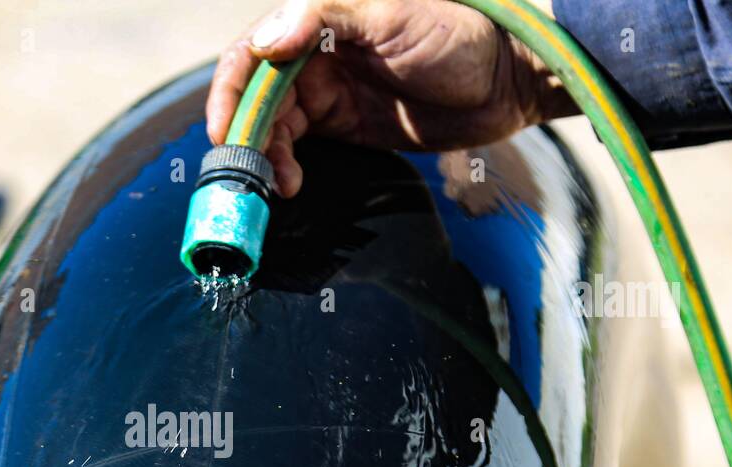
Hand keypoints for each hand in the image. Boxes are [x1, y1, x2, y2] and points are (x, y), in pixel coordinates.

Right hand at [206, 0, 575, 195]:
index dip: (229, 93)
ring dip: (264, 158)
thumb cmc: (458, 36)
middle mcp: (312, 56)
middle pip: (253, 96)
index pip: (251, 55)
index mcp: (317, 22)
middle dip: (242, 135)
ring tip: (279, 185)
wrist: (504, 82)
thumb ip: (326, 17)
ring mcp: (326, 93)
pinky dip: (284, 168)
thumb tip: (268, 39)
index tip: (226, 132)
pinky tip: (291, 185)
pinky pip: (295, 148)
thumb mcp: (394, 16)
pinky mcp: (341, 126)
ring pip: (270, 127)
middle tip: (246, 173)